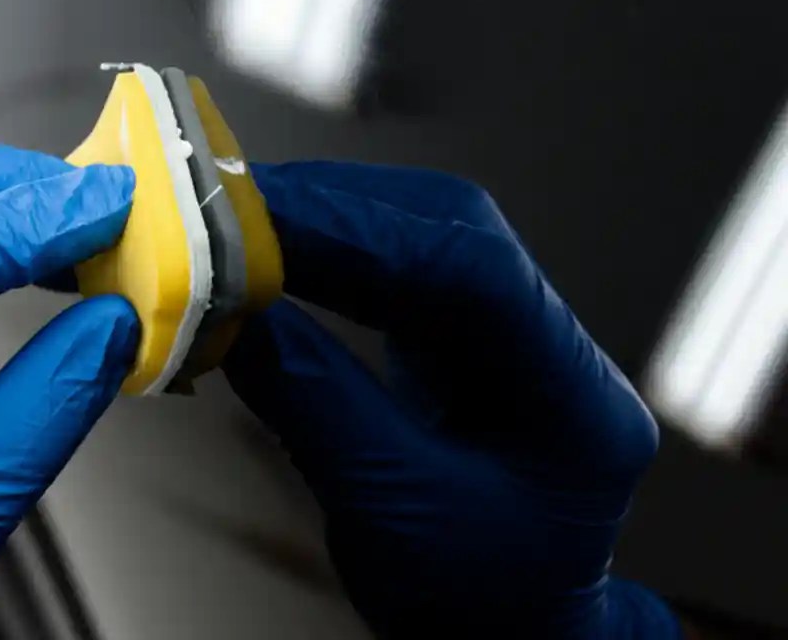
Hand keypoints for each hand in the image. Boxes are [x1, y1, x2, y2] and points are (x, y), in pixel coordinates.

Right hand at [224, 161, 679, 638]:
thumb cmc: (469, 599)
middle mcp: (552, 347)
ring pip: (418, 238)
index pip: (475, 270)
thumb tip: (234, 312)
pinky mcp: (462, 342)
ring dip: (322, 224)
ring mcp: (510, 337)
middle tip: (227, 204)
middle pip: (448, 231)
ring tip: (233, 222)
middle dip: (333, 211)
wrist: (499, 634)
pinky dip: (323, 259)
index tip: (259, 214)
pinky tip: (270, 255)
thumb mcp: (389, 514)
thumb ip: (315, 404)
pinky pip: (393, 275)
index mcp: (575, 398)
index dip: (359, 230)